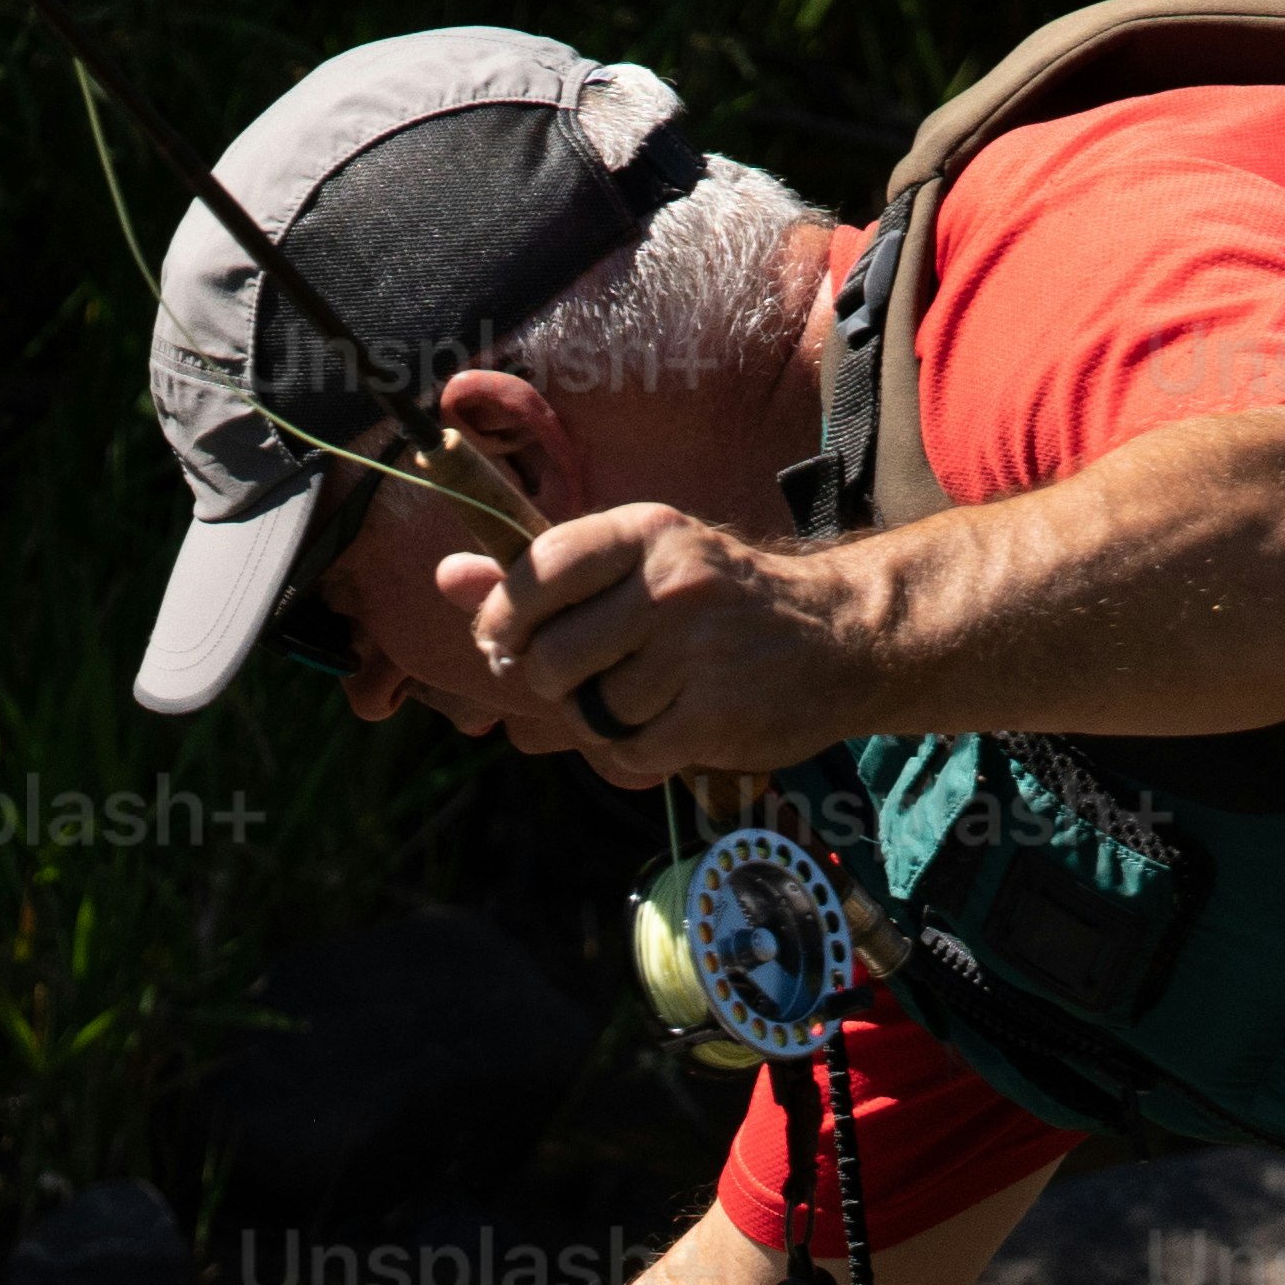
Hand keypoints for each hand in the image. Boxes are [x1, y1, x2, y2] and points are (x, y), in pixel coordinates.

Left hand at [435, 502, 892, 782]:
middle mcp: (670, 583)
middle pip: (551, 656)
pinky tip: (660, 729)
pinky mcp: (714, 715)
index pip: (538, 569)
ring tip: (637, 698)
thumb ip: (539, 574)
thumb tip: (447, 577)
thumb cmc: (716, 600)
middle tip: (573, 678)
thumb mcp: (637, 563)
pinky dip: (629, 753)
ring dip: (598, 718)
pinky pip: (627, 753)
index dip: (502, 617)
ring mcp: (695, 652)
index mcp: (644, 532)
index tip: (502, 640)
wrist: (837, 636)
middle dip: (547, 680)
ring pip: (590, 710)